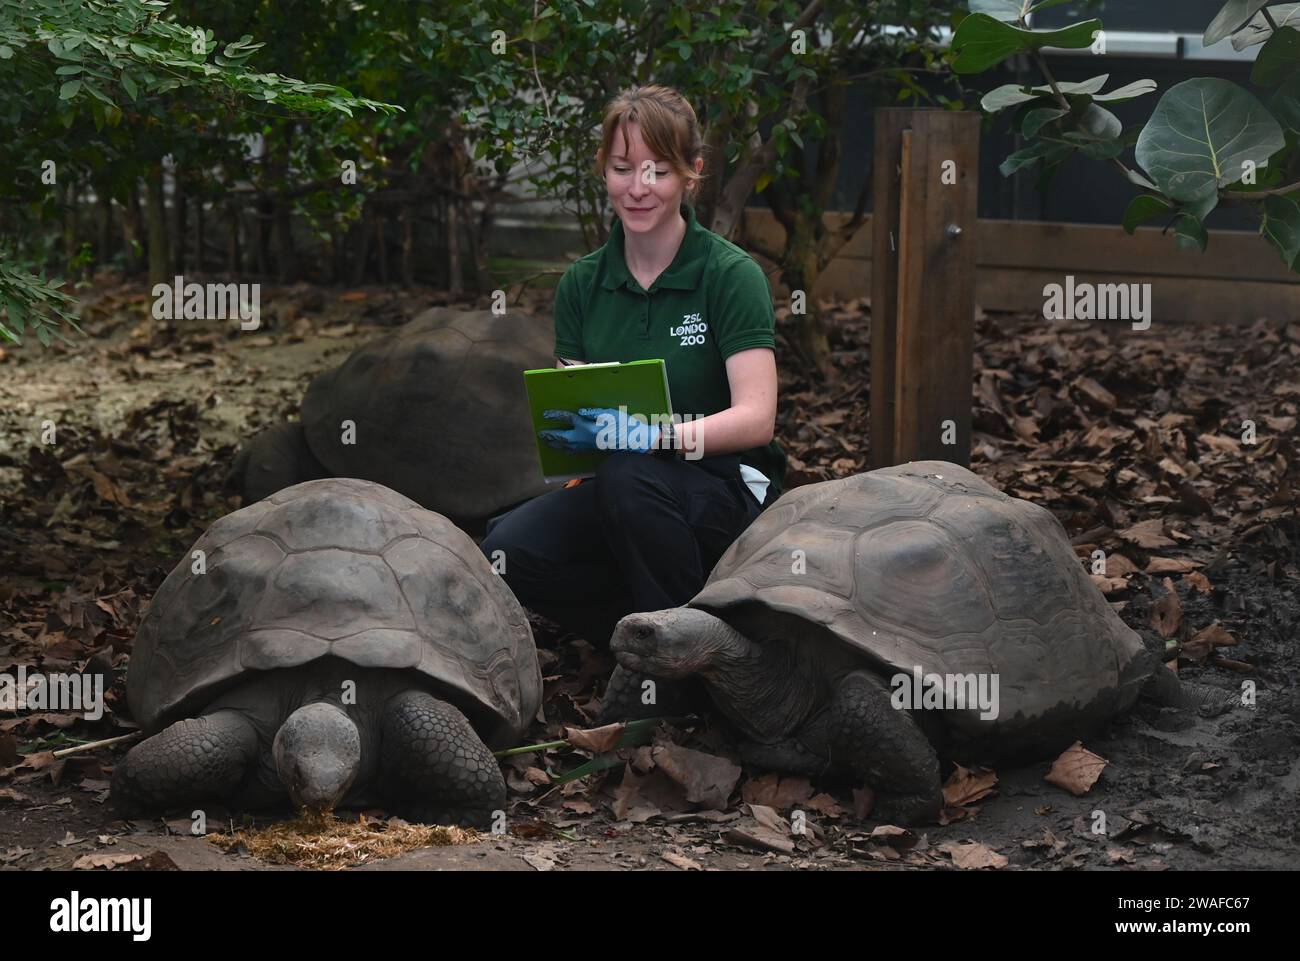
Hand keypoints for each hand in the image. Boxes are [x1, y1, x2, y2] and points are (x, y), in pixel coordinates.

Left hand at [538, 407, 660, 453]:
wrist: (634, 441)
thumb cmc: (624, 424)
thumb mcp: (610, 413)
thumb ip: (594, 412)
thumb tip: (581, 412)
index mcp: (588, 426)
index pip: (567, 419)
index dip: (555, 416)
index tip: (545, 414)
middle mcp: (585, 437)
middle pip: (562, 437)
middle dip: (551, 435)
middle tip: (541, 433)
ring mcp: (587, 445)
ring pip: (567, 446)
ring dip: (555, 444)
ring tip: (547, 442)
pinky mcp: (592, 449)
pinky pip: (574, 451)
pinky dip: (566, 449)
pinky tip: (564, 449)